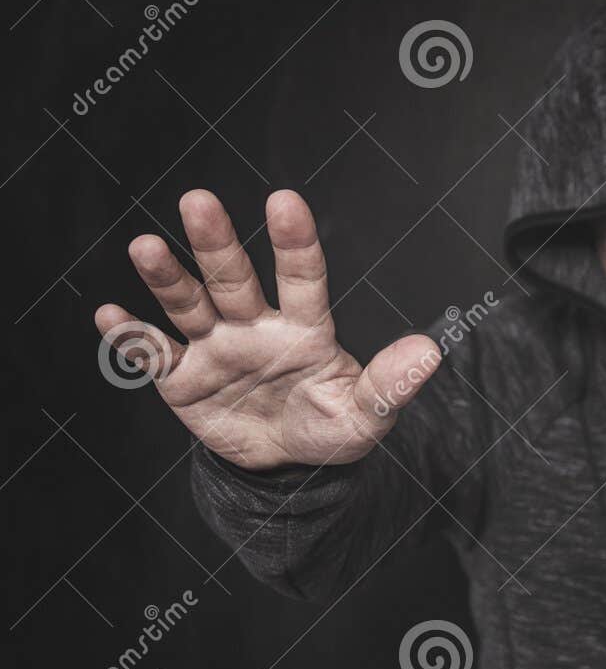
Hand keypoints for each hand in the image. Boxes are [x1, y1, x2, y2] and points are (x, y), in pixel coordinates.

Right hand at [95, 189, 440, 469]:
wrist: (287, 467)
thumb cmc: (330, 429)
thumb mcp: (365, 417)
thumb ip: (390, 386)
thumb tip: (430, 353)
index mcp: (304, 328)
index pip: (302, 279)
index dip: (294, 243)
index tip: (285, 201)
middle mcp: (254, 326)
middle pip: (234, 278)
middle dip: (216, 243)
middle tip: (198, 201)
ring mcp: (215, 348)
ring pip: (189, 304)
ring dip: (167, 277)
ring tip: (145, 246)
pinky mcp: (182, 379)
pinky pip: (153, 355)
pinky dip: (131, 338)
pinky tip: (111, 316)